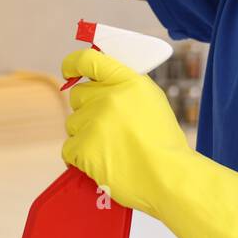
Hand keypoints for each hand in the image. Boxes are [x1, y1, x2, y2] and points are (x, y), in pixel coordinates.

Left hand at [61, 47, 237, 237]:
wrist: (169, 176)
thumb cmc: (165, 143)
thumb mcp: (152, 101)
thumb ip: (127, 87)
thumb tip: (101, 82)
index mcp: (127, 81)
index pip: (89, 60)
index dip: (74, 63)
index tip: (69, 69)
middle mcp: (107, 97)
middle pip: (77, 94)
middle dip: (86, 108)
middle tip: (104, 125)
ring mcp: (93, 122)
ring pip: (72, 123)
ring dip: (85, 134)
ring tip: (109, 148)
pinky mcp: (83, 148)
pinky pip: (69, 148)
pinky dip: (80, 157)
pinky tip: (100, 161)